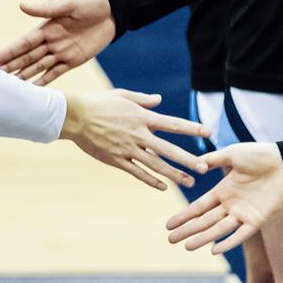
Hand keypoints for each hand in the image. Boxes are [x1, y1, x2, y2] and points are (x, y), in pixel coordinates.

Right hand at [0, 0, 115, 84]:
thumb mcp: (68, 4)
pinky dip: (44, 82)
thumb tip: (21, 5)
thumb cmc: (89, 3)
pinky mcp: (74, 61)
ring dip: (25, 77)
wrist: (113, 11)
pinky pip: (56, 73)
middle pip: (27, 58)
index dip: (9, 52)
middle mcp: (50, 42)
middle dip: (12, 68)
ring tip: (10, 89)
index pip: (23, 43)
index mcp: (46, 28)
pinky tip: (34, 91)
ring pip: (38, 68)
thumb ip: (45, 8)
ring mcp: (61, 52)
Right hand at [60, 88, 208, 189]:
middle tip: (205, 168)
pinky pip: (137, 172)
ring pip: (155, 165)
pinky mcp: (116, 159)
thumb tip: (159, 100)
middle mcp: (138, 134)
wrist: (73, 116)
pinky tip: (162, 187)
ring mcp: (127, 149)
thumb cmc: (97, 103)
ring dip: (174, 175)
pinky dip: (151, 180)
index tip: (209, 133)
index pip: (172, 124)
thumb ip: (142, 99)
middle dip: (188, 159)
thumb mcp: (122, 95)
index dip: (192, 128)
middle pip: (168, 149)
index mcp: (141, 117)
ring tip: (189, 183)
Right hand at [166, 142, 282, 253]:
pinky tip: (214, 250)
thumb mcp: (232, 154)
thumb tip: (195, 164)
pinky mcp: (258, 220)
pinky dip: (228, 242)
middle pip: (204, 221)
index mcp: (224, 190)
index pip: (199, 206)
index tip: (169, 224)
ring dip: (202, 238)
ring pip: (218, 229)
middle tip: (170, 240)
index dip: (184, 215)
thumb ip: (213, 160)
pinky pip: (241, 234)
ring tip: (186, 246)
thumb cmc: (261, 156)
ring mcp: (243, 214)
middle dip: (187, 230)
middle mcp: (231, 205)